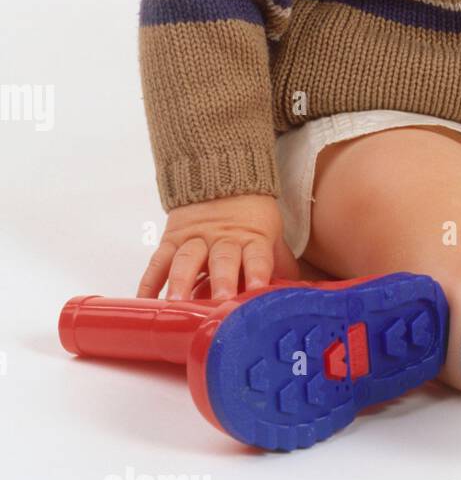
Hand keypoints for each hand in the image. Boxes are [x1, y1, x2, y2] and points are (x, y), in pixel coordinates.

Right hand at [137, 194, 301, 301]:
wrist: (221, 177)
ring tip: (176, 302)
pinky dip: (149, 281)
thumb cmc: (250, 215)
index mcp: (252, 238)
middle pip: (223, 260)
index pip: (258, 255)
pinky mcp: (171, 239)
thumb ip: (280, 262)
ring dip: (181, 281)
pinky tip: (144, 301)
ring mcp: (195, 239)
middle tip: (219, 300)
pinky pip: (158, 261)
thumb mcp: (270, 233)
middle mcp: (223, 239)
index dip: (258, 270)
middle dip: (221, 280)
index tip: (257, 288)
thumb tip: (297, 292)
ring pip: (186, 259)